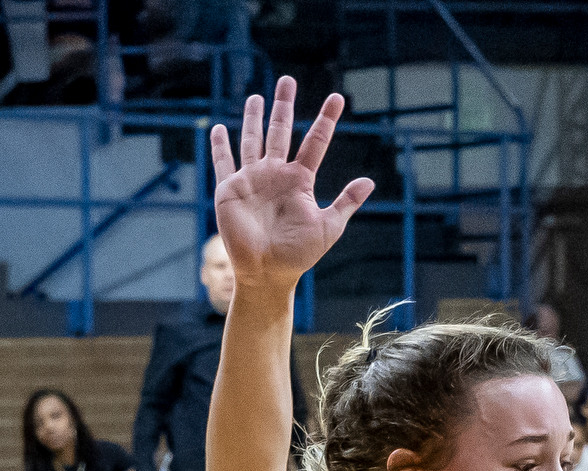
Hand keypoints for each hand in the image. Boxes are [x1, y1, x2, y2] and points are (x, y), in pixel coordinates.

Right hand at [210, 76, 374, 292]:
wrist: (267, 272)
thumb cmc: (298, 254)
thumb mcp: (328, 227)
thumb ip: (346, 202)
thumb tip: (370, 181)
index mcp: (300, 180)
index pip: (315, 142)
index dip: (327, 120)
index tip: (338, 98)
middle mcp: (276, 174)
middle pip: (281, 130)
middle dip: (284, 106)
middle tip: (288, 80)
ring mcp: (252, 180)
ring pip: (252, 139)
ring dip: (253, 118)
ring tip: (256, 96)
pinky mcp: (229, 190)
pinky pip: (223, 163)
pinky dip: (219, 146)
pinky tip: (217, 128)